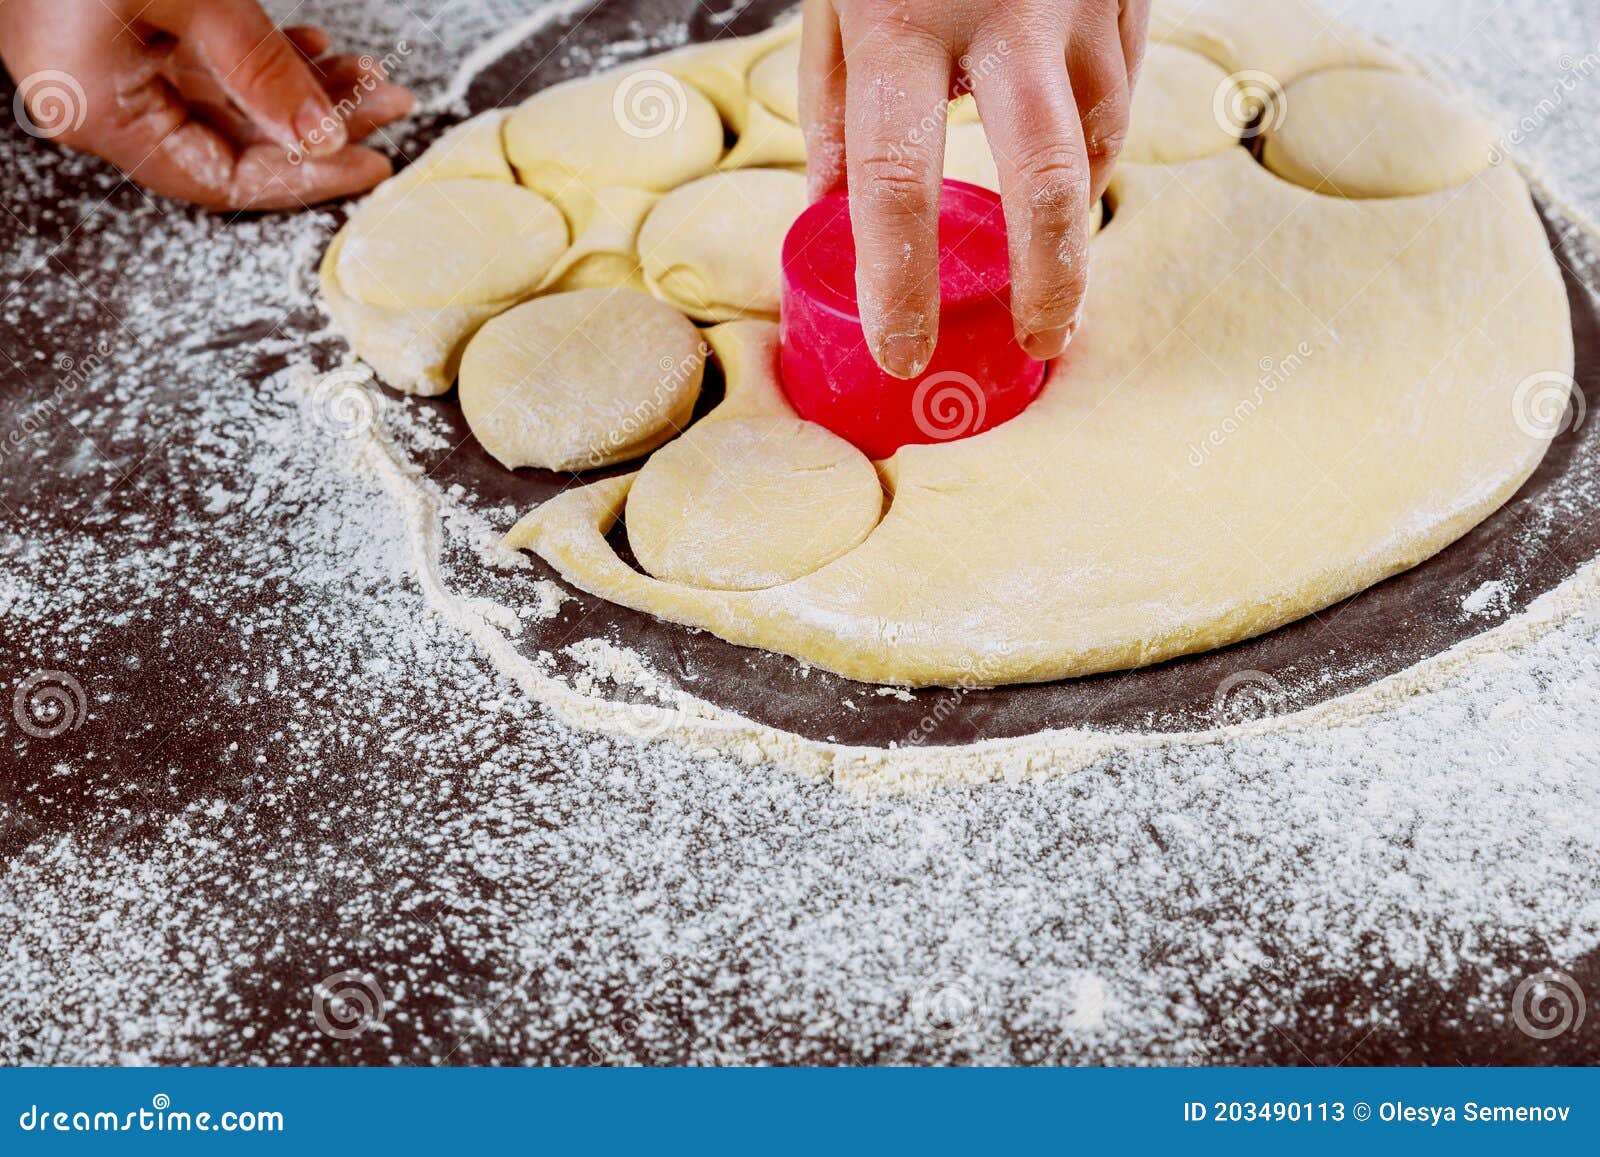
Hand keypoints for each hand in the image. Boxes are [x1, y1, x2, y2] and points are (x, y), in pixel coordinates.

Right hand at [0, 0, 414, 210]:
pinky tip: (310, 45)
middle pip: (230, 142)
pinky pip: (199, 65)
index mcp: (95, 111)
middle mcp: (93, 100)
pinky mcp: (114, 28)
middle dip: (318, 124)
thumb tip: (321, 136)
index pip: (221, 179)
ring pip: (223, 101)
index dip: (305, 177)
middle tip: (386, 105)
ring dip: (298, 87)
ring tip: (362, 71)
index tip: (371, 162)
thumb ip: (260, 70)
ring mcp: (101, 64)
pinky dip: (258, 59)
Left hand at [799, 0, 1148, 376]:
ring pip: (1101, 137)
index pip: (897, 183)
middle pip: (1046, 183)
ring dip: (1076, 209)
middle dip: (1049, 284)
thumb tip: (829, 208)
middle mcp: (1006, 15)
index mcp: (904, 21)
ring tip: (1051, 254)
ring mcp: (1079, 2)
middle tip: (1037, 342)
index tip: (903, 354)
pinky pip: (1122, 86)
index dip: (900, 284)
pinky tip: (1068, 162)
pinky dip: (1095, 137)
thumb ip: (832, 97)